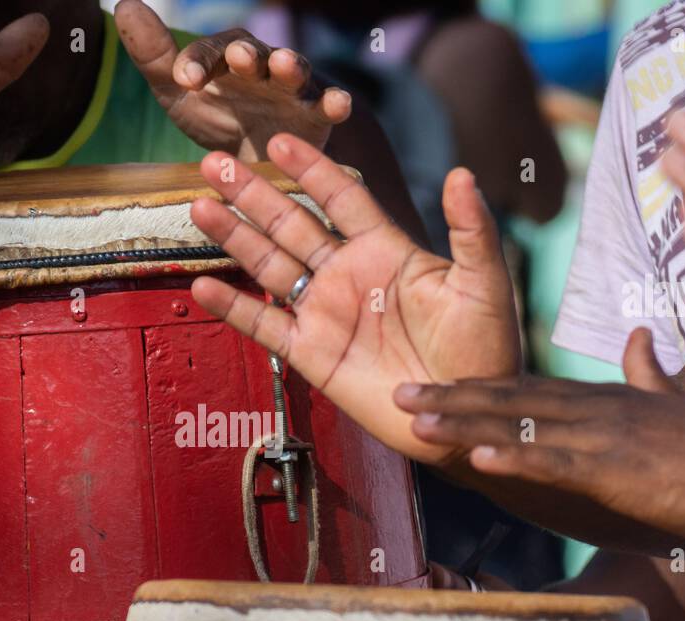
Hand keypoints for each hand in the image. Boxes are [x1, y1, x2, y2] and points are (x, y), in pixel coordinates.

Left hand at [115, 0, 350, 160]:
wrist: (258, 155)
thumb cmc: (216, 115)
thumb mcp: (178, 92)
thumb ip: (154, 56)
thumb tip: (124, 4)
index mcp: (224, 59)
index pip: (209, 52)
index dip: (198, 62)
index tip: (184, 79)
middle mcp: (260, 67)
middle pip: (256, 54)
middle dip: (248, 55)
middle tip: (239, 57)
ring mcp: (291, 90)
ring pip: (294, 72)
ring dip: (291, 67)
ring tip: (285, 66)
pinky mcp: (316, 118)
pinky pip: (328, 107)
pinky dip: (335, 103)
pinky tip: (338, 104)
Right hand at [189, 135, 520, 466]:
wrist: (464, 415)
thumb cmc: (484, 350)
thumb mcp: (485, 283)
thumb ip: (471, 229)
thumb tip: (462, 173)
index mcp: (387, 251)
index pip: (342, 199)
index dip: (311, 169)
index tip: (281, 140)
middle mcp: (349, 275)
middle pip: (292, 224)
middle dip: (254, 194)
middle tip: (217, 163)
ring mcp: (326, 313)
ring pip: (270, 266)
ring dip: (235, 237)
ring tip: (200, 207)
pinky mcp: (311, 353)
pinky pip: (265, 325)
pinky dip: (234, 307)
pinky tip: (204, 285)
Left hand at [393, 330, 684, 552]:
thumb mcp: (674, 403)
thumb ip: (649, 373)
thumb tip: (639, 339)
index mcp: (599, 402)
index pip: (524, 390)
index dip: (473, 390)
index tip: (431, 389)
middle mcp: (591, 411)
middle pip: (507, 400)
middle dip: (449, 398)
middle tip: (396, 394)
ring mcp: (601, 437)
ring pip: (519, 425)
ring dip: (464, 422)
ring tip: (413, 418)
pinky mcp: (617, 469)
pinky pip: (557, 463)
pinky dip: (516, 459)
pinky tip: (478, 460)